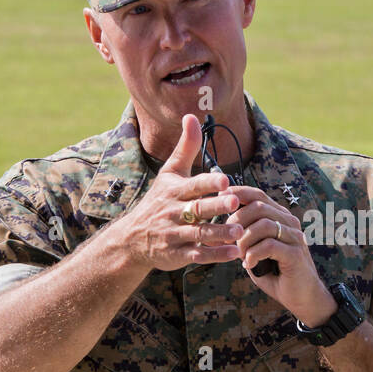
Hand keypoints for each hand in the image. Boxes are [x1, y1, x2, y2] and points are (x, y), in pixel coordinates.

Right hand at [116, 113, 243, 271]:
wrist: (132, 238)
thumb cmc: (157, 200)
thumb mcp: (169, 173)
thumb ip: (186, 148)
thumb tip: (191, 116)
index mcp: (174, 191)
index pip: (193, 185)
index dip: (208, 182)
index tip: (224, 179)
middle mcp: (173, 212)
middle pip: (197, 209)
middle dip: (216, 206)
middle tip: (235, 202)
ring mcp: (174, 234)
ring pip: (199, 234)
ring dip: (219, 233)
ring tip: (240, 231)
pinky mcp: (177, 254)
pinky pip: (197, 255)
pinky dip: (215, 255)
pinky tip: (234, 253)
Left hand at [224, 185, 335, 326]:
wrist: (302, 298)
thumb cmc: (276, 274)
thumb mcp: (255, 251)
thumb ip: (244, 237)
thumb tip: (220, 228)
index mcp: (280, 218)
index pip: (258, 195)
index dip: (238, 193)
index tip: (219, 199)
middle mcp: (289, 223)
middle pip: (259, 206)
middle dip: (237, 221)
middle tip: (229, 240)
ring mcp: (294, 238)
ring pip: (264, 225)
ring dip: (245, 240)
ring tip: (240, 254)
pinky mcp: (295, 254)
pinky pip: (269, 245)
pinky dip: (253, 254)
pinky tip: (249, 265)